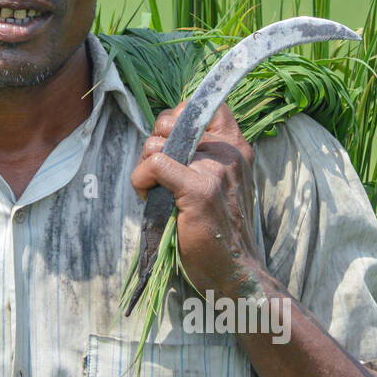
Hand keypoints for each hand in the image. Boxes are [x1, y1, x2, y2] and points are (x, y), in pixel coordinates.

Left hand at [130, 102, 265, 297]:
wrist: (235, 270)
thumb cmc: (218, 228)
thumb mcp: (218, 182)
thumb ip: (200, 156)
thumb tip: (163, 137)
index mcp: (236, 147)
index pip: (202, 106)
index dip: (176, 119)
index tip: (169, 146)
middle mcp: (228, 152)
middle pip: (170, 121)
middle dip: (153, 144)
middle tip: (157, 174)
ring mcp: (215, 169)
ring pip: (156, 144)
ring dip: (144, 167)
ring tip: (154, 192)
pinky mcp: (199, 189)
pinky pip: (154, 165)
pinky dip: (140, 180)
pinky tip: (148, 198)